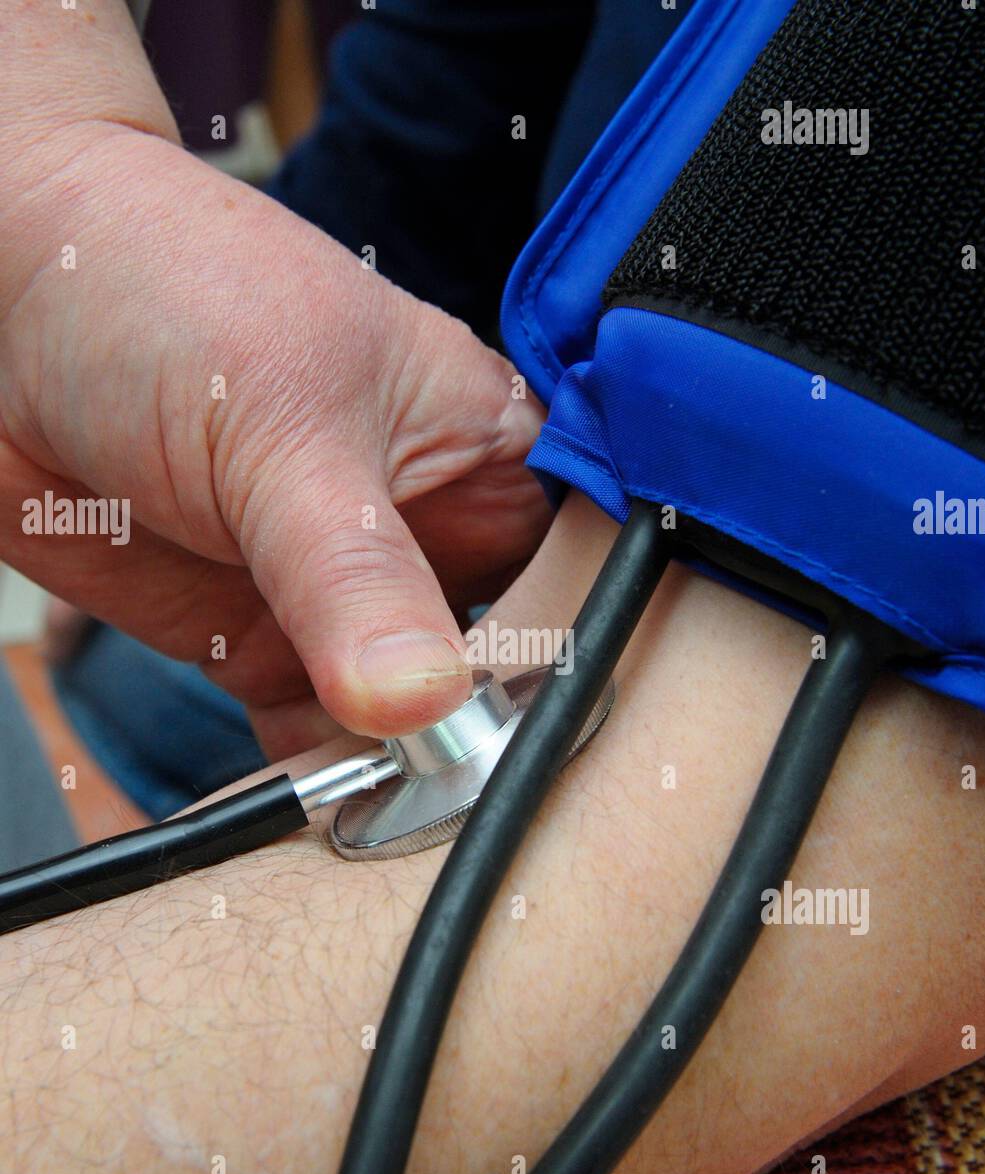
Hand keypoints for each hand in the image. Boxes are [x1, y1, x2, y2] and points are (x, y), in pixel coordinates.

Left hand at [0, 125, 548, 754]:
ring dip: (406, 769)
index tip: (559, 738)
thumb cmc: (154, 286)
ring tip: (408, 821)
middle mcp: (426, 530)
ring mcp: (343, 596)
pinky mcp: (265, 642)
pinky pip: (314, 736)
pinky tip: (330, 808)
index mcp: (478, 447)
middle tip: (481, 798)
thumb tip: (421, 698)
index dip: (576, 657)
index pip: (574, 568)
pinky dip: (321, 779)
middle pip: (500, 663)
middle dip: (491, 733)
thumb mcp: (279, 426)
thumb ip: (352, 572)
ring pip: (411, 716)